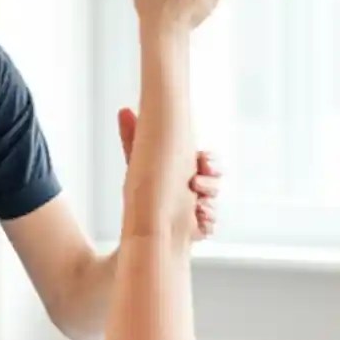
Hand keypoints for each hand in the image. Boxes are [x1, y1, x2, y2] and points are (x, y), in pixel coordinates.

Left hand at [117, 107, 219, 239]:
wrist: (137, 225)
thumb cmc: (142, 190)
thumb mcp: (137, 162)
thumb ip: (133, 138)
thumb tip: (124, 109)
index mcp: (188, 170)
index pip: (209, 162)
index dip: (209, 160)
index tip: (201, 160)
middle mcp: (198, 189)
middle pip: (216, 182)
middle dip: (210, 181)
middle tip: (196, 182)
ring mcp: (200, 210)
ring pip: (214, 203)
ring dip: (208, 203)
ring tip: (196, 204)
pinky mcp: (198, 229)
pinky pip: (210, 226)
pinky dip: (206, 222)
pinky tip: (196, 221)